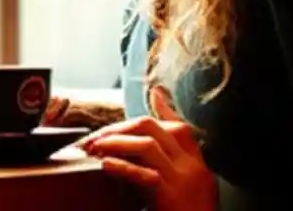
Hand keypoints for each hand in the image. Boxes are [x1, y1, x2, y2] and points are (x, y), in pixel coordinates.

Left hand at [79, 87, 215, 210]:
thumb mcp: (180, 191)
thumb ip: (165, 166)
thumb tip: (140, 145)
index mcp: (197, 165)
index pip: (179, 127)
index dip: (163, 109)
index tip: (154, 93)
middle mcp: (194, 168)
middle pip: (155, 128)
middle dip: (121, 128)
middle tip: (96, 137)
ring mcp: (184, 182)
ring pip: (148, 145)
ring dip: (116, 142)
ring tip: (95, 148)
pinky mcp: (172, 198)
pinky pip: (145, 175)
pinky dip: (122, 167)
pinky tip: (105, 166)